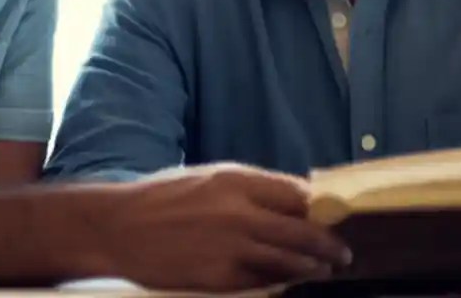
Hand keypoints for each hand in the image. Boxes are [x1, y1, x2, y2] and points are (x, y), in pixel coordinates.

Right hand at [97, 163, 352, 291]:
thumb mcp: (208, 178)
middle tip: (342, 253)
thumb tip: (291, 200)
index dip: (322, 209)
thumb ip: (249, 190)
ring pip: (290, 260)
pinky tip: (289, 281)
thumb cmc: (162, 197)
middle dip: (328, 245)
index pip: (298, 194)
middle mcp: (240, 212)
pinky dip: (280, 281)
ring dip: (312, 266)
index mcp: (238, 181)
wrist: (118, 227)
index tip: (335, 217)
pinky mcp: (220, 277)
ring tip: (323, 269)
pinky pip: (262, 281)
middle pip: (303, 231)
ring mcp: (231, 247)